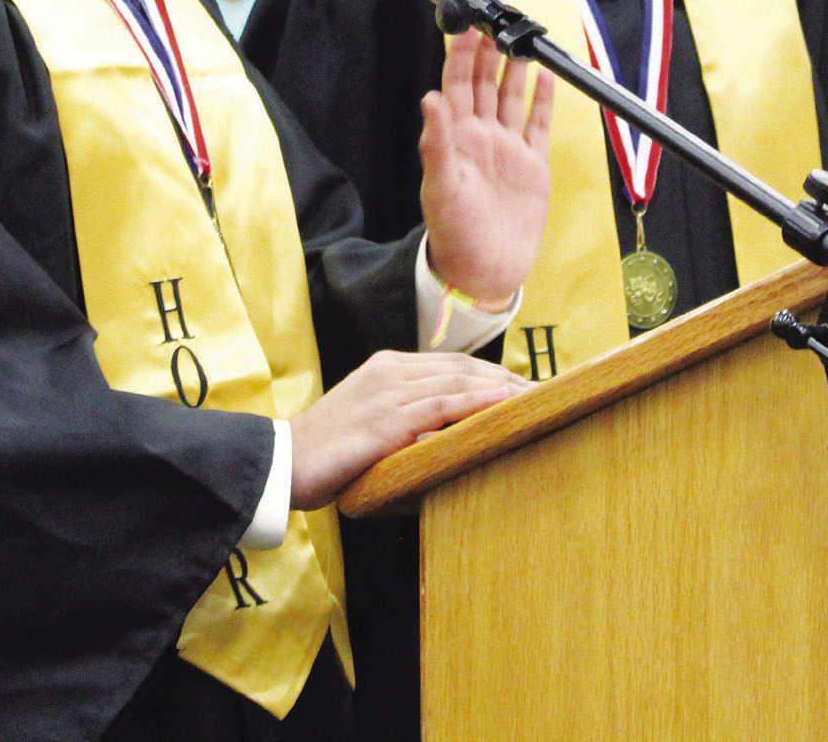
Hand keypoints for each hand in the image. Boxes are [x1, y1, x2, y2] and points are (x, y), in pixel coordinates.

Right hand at [288, 350, 526, 508]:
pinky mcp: (387, 419)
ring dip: (502, 389)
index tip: (522, 385)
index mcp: (387, 367)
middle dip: (505, 378)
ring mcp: (389, 392)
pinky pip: (443, 406)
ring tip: (535, 397)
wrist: (284, 464)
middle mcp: (391, 371)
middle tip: (542, 391)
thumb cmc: (327, 453)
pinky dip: (478, 402)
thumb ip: (405, 417)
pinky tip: (505, 404)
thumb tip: (447, 432)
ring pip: (458, 382)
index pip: (451, 364)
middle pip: (461, 368)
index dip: (490, 373)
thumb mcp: (370, 423)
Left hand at [420, 29, 554, 308]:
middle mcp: (481, 138)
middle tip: (494, 22)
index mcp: (456, 140)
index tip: (466, 27)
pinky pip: (537, 124)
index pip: (455, 86)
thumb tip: (429, 98)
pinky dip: (542, 100)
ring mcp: (507, 149)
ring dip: (514, 70)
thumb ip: (437, 142)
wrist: (485, 271)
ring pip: (510, 98)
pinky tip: (545, 79)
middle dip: (487, 53)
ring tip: (519, 41)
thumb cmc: (455, 234)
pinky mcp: (532, 165)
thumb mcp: (441, 187)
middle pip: (483, 84)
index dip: (460, 57)